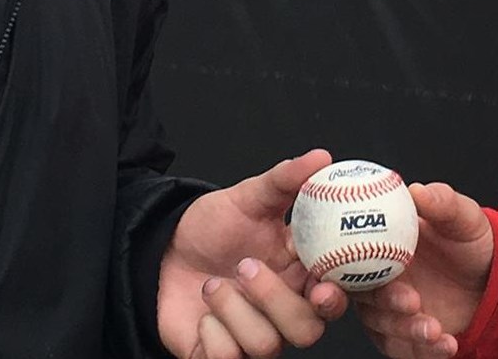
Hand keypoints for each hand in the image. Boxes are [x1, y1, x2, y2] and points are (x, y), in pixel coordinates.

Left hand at [159, 149, 346, 358]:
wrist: (163, 249)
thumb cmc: (215, 227)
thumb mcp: (248, 198)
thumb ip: (285, 181)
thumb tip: (321, 157)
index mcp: (299, 278)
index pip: (333, 298)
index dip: (334, 298)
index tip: (322, 286)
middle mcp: (282, 314)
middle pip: (306, 331)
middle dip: (275, 301)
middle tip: (246, 267)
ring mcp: (253, 338)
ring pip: (267, 346)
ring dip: (234, 309)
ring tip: (213, 284)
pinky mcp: (221, 356)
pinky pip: (228, 358)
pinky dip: (211, 330)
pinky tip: (202, 311)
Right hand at [354, 183, 494, 358]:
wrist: (497, 281)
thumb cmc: (471, 243)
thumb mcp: (463, 218)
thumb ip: (442, 203)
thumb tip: (416, 190)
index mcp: (377, 246)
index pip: (344, 258)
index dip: (336, 271)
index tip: (344, 278)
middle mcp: (376, 281)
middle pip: (362, 297)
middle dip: (382, 302)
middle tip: (410, 300)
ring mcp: (389, 313)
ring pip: (384, 327)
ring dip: (407, 328)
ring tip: (434, 327)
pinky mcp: (406, 341)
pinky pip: (409, 350)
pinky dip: (427, 350)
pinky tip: (447, 343)